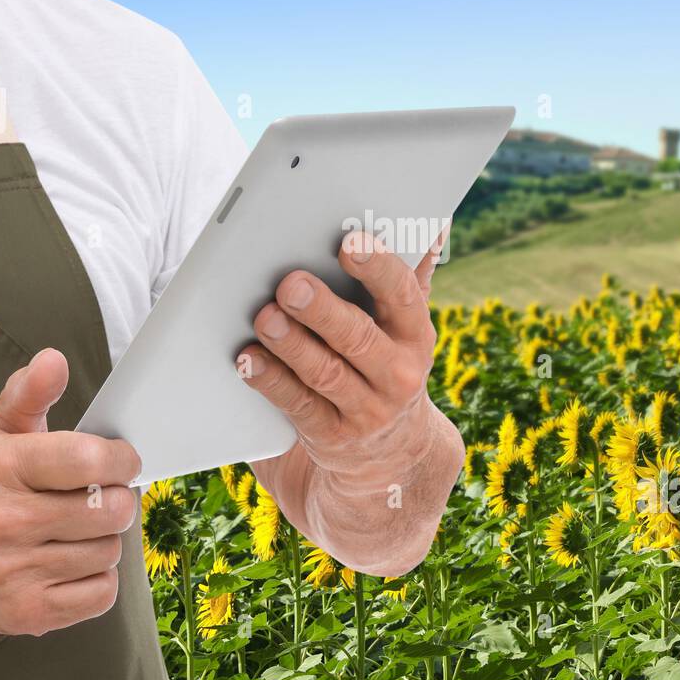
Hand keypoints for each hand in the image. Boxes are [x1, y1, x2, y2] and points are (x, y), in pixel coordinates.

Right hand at [0, 349, 141, 636]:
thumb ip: (28, 393)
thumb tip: (53, 361)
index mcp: (2, 468)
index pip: (89, 460)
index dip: (121, 459)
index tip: (120, 461)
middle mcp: (5, 521)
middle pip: (110, 510)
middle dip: (116, 500)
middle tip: (101, 497)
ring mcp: (14, 571)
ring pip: (109, 551)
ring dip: (104, 540)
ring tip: (76, 530)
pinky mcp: (27, 613)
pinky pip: (102, 593)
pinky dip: (98, 579)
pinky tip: (72, 563)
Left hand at [237, 228, 464, 574]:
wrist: (391, 456)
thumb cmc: (386, 364)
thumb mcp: (405, 328)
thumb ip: (409, 276)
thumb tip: (431, 222)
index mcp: (416, 334)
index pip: (402, 295)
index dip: (378, 268)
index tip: (350, 241)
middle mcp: (398, 375)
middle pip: (358, 337)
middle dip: (323, 310)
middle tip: (289, 283)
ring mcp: (365, 410)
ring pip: (325, 373)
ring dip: (292, 345)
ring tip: (264, 317)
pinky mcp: (331, 437)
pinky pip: (297, 406)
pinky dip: (271, 381)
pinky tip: (247, 359)